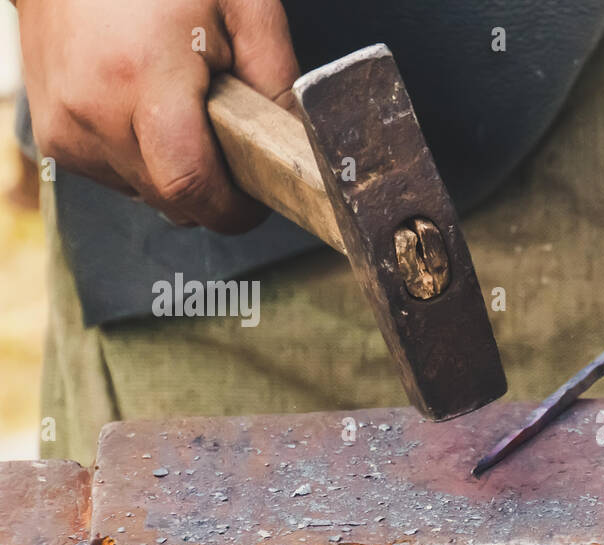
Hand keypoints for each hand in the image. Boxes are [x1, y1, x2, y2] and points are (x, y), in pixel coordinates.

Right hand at [17, 0, 298, 230]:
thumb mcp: (243, 6)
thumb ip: (276, 78)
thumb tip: (294, 147)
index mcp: (143, 77)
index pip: (190, 185)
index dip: (233, 209)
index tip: (257, 200)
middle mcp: (94, 111)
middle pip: (173, 200)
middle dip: (213, 188)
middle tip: (229, 140)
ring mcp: (66, 129)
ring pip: (147, 194)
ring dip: (176, 171)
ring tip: (181, 111)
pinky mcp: (52, 138)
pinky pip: (119, 177)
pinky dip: (144, 159)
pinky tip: (145, 111)